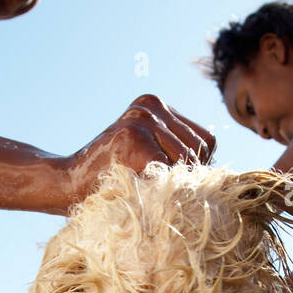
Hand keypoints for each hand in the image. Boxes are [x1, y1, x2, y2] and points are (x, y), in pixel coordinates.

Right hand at [63, 94, 215, 203]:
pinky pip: (168, 170)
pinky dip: (157, 187)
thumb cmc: (115, 179)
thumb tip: (225, 178)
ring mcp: (140, 118)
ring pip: (187, 161)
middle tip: (153, 187)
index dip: (194, 168)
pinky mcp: (130, 135)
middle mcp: (150, 105)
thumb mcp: (149, 155)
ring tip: (141, 185)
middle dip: (184, 177)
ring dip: (169, 183)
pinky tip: (134, 186)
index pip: (206, 140)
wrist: (66, 184)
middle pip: (199, 150)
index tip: (166, 180)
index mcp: (157, 104)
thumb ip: (178, 153)